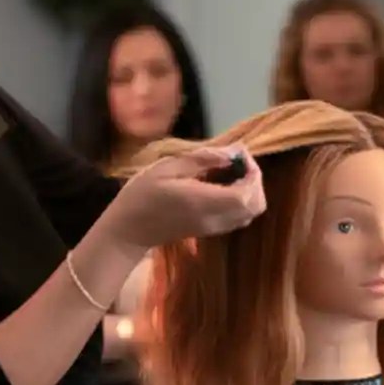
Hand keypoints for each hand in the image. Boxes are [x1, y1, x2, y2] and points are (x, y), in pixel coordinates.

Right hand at [86, 146, 265, 258]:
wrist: (128, 230)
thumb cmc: (141, 195)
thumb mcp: (166, 167)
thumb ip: (201, 159)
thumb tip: (231, 153)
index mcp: (204, 202)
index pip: (247, 194)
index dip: (253, 173)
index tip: (240, 155)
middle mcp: (214, 219)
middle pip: (255, 206)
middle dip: (255, 182)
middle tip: (239, 163)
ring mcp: (213, 228)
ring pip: (250, 213)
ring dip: (250, 191)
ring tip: (231, 172)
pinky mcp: (210, 231)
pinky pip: (238, 217)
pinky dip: (241, 200)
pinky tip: (224, 185)